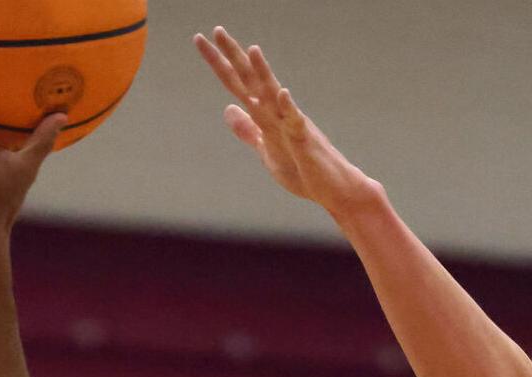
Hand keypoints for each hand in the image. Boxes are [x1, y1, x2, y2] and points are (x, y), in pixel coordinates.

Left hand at [194, 27, 380, 220]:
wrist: (331, 189)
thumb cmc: (302, 170)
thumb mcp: (266, 150)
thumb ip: (248, 129)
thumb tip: (227, 108)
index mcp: (264, 115)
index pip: (237, 84)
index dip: (219, 63)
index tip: (200, 40)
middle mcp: (276, 113)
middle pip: (251, 80)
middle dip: (234, 57)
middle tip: (217, 30)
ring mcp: (291, 124)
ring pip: (273, 95)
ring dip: (263, 73)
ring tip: (250, 50)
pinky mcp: (304, 140)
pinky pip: (296, 123)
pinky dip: (288, 108)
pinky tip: (282, 93)